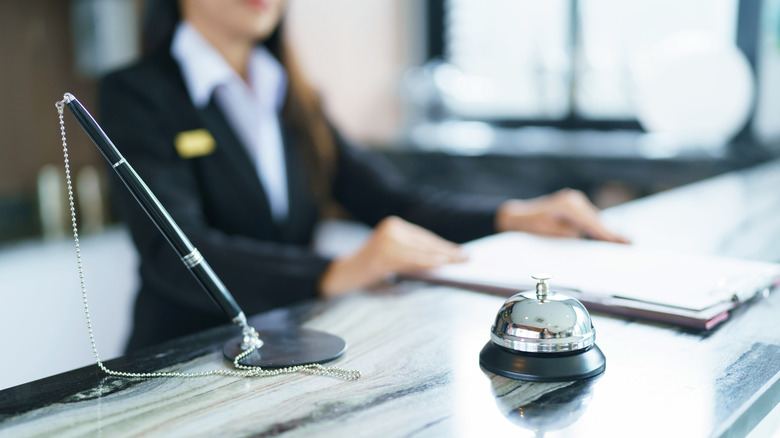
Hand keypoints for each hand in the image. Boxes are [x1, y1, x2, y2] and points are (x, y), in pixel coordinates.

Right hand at [319, 216, 466, 296]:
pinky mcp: (383, 253)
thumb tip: (443, 263)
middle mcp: (391, 228)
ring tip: (457, 262)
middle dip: (447, 251)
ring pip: (421, 249)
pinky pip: (410, 259)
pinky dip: (427, 262)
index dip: (444, 245)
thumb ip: (414, 259)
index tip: (462, 253)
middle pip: (426, 241)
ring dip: (441, 257)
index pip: (424, 237)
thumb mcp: (393, 261)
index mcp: (394, 226)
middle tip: (466, 258)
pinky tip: (440, 265)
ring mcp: (386, 239)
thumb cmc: (369, 272)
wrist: (341, 275)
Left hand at [496, 189, 629, 242]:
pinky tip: (608, 237)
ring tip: (624, 242)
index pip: (593, 223)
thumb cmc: (530, 227)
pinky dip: (595, 228)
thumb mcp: (551, 233)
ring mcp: (574, 200)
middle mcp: (574, 199)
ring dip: (603, 231)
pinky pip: (588, 219)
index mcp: (569, 205)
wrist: (516, 217)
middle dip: (610, 233)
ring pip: (594, 219)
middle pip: (597, 221)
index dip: (608, 234)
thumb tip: (586, 238)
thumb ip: (570, 235)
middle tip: (630, 243)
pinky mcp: (574, 205)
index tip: (623, 241)